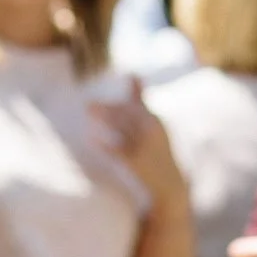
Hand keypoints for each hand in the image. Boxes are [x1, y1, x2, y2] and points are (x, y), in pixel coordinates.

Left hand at [90, 78, 184, 203]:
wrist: (169, 183)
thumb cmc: (157, 149)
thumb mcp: (153, 123)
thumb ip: (141, 100)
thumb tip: (133, 74)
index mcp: (156, 121)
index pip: (136, 104)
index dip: (121, 99)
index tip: (109, 93)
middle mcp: (152, 130)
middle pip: (125, 114)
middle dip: (107, 108)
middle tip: (87, 104)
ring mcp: (144, 145)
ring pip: (120, 128)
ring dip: (103, 118)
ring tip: (88, 111)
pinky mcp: (136, 161)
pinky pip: (116, 149)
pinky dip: (103, 144)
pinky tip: (91, 139)